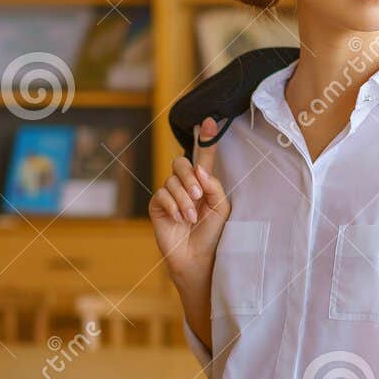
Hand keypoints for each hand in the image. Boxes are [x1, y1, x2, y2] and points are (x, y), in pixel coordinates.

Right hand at [149, 118, 230, 289]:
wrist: (199, 258)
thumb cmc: (213, 234)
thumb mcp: (221, 208)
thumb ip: (214, 186)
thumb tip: (200, 170)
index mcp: (203, 183)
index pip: (203, 157)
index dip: (205, 138)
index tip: (210, 120)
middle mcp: (185, 184)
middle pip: (181, 162)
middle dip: (189, 176)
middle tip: (198, 194)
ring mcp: (169, 194)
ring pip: (171, 180)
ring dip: (183, 198)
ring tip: (191, 217)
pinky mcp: (157, 205)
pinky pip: (161, 194)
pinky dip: (173, 206)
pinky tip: (180, 219)